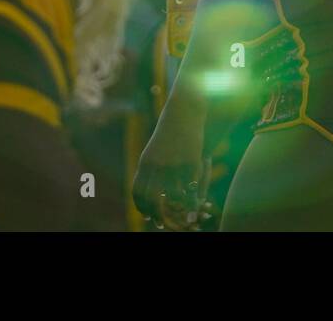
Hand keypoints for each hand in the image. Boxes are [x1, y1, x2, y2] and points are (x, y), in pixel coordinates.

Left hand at [133, 97, 209, 230]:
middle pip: (153, 198)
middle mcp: (158, 165)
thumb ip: (151, 165)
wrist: (185, 109)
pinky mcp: (192, 161)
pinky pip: (191, 186)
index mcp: (146, 162)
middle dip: (157, 214)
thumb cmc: (170, 128)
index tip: (147, 215)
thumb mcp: (156, 148)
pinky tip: (194, 204)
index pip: (138, 191)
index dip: (142, 206)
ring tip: (178, 216)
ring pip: (174, 195)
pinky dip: (192, 199)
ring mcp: (175, 164)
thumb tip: (148, 183)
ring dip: (176, 209)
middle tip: (161, 223)